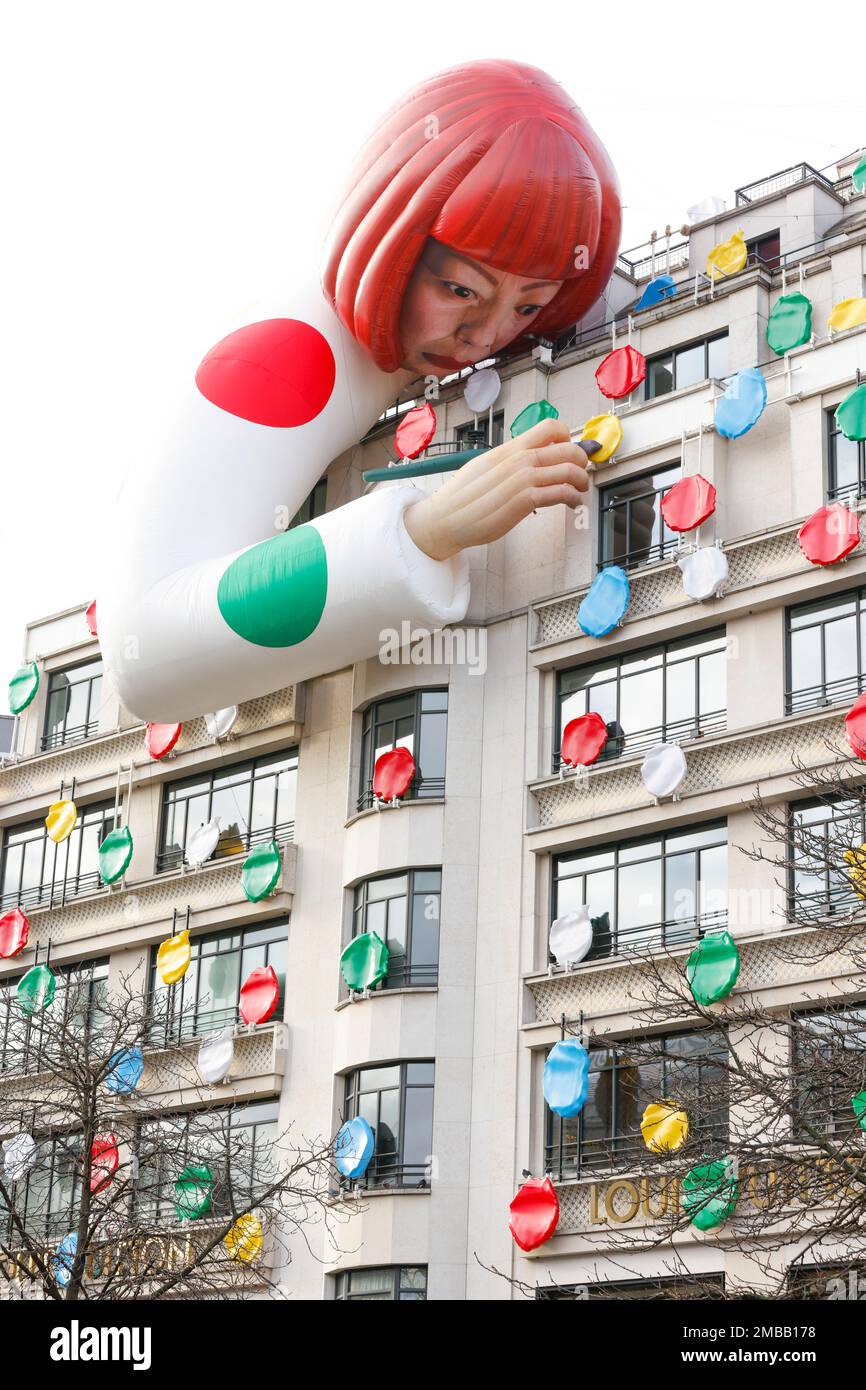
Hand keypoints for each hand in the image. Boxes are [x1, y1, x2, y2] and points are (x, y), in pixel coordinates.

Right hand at [403, 419, 590, 561]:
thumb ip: (509, 460)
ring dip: (581, 480)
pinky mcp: (523, 501)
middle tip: (582, 471)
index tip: (570, 450)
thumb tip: (529, 455)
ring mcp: (520, 479)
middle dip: (583, 460)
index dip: (568, 438)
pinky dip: (573, 497)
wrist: (443, 519)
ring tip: (580, 490)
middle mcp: (516, 460)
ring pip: (568, 470)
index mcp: (508, 449)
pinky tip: (571, 503)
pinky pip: (560, 493)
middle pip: (567, 448)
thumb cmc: (462, 498)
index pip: (550, 427)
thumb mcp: (485, 467)